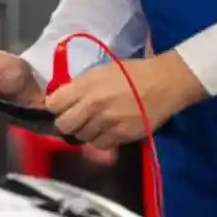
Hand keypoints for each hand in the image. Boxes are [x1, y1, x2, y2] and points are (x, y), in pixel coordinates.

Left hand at [44, 51, 207, 149]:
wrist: (162, 83)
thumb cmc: (131, 73)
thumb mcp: (100, 71)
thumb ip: (79, 85)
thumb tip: (61, 97)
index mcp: (86, 85)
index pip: (54, 103)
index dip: (54, 106)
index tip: (59, 106)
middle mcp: (93, 105)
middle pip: (63, 124)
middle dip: (65, 122)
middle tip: (74, 118)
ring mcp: (107, 122)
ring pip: (81, 136)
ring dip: (84, 131)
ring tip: (94, 123)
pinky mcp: (121, 135)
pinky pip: (100, 144)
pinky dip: (100, 140)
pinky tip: (106, 131)